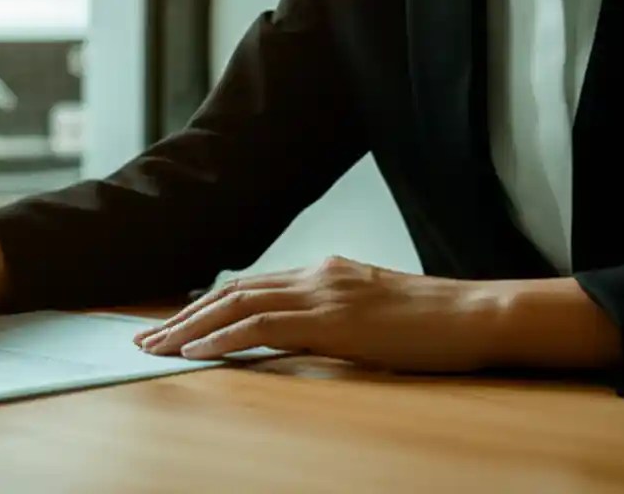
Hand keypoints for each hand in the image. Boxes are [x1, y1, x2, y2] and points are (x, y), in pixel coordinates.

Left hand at [132, 256, 503, 371]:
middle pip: (230, 291)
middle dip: (182, 316)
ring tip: (156, 349)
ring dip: (189, 328)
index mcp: (322, 271)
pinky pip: (263, 327)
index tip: (173, 325)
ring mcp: (322, 293)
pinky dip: (223, 338)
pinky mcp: (333, 319)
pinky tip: (197, 352)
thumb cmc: (434, 322)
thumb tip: (296, 335)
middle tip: (145, 339)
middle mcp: (314, 274)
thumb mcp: (372, 311)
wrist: (479, 315)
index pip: (248, 285)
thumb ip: (331, 315)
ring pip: (236, 305)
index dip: (204, 305)